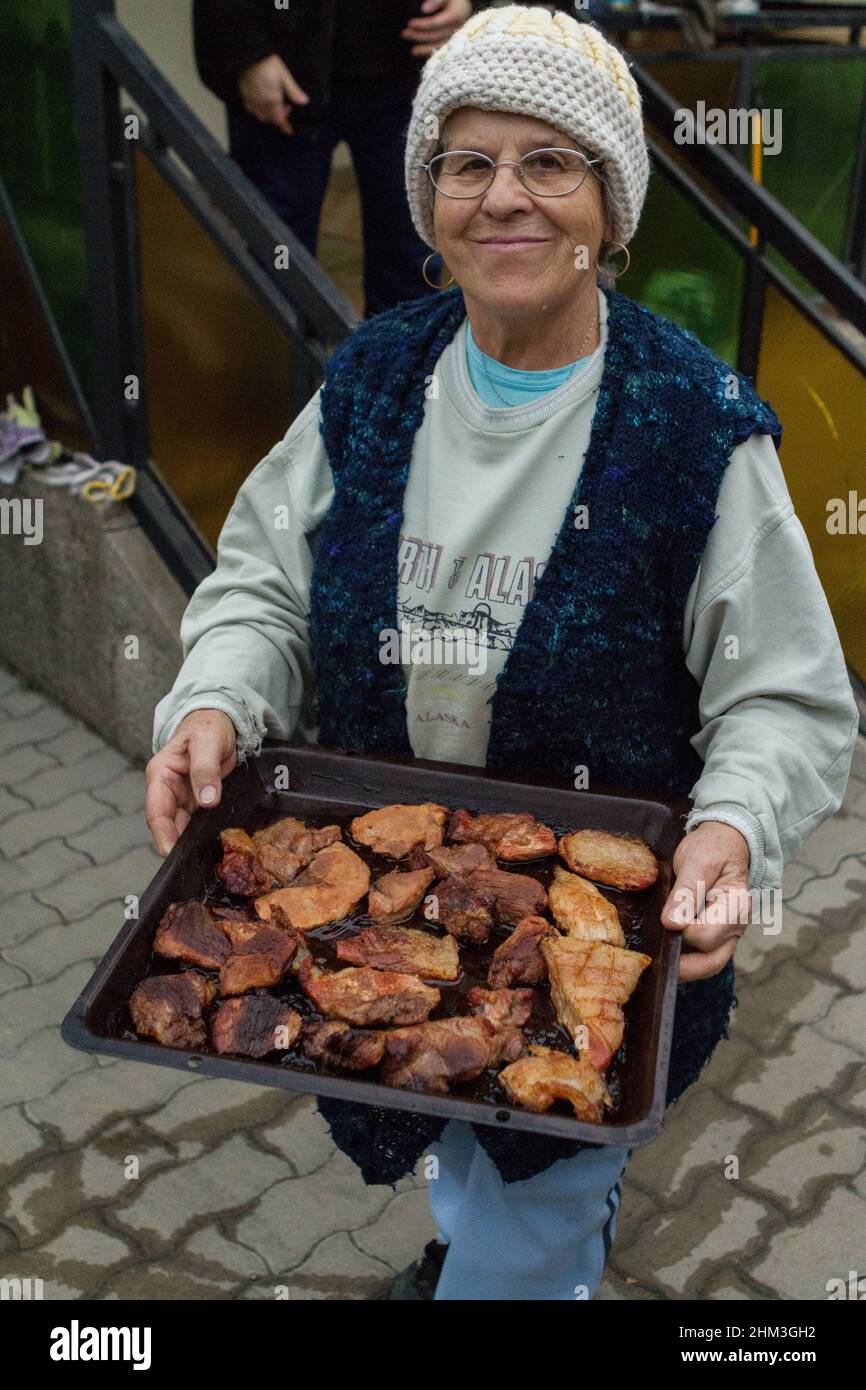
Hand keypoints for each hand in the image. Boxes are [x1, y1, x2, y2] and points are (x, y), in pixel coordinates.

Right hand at [146, 710, 237, 856]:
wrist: (220, 721)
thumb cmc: (208, 727)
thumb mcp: (207, 743)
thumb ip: (205, 770)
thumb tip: (206, 802)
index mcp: (161, 774)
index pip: (157, 811)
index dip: (163, 835)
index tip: (171, 854)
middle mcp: (168, 789)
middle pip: (168, 824)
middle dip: (178, 845)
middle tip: (192, 865)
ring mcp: (182, 796)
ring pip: (182, 826)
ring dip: (191, 842)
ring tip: (203, 860)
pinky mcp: (197, 801)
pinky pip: (197, 821)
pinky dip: (203, 833)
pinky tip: (214, 845)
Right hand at [238, 55, 309, 135]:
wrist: (249, 55)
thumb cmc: (269, 64)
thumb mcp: (284, 76)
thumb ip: (293, 91)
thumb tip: (305, 102)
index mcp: (273, 100)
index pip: (279, 119)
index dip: (285, 126)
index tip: (289, 131)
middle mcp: (261, 104)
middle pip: (270, 118)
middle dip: (279, 118)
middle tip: (286, 108)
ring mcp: (251, 100)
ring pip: (260, 115)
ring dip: (268, 116)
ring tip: (274, 107)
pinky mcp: (244, 94)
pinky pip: (250, 109)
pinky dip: (257, 111)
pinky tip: (260, 104)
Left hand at [401, 0, 472, 56]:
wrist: (465, 7)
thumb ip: (436, 0)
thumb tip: (423, 10)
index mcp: (456, 15)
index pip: (435, 23)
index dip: (422, 24)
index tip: (409, 23)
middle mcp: (458, 28)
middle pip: (436, 35)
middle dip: (419, 35)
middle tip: (404, 33)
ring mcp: (458, 37)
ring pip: (440, 45)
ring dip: (424, 49)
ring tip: (412, 51)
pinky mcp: (456, 43)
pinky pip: (443, 50)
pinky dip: (432, 52)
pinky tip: (422, 53)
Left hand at [660, 822, 751, 981]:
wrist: (722, 841)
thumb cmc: (712, 848)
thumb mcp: (698, 861)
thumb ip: (686, 892)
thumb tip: (672, 923)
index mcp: (736, 907)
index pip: (708, 936)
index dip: (684, 932)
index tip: (664, 921)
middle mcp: (735, 927)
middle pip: (712, 962)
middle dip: (683, 967)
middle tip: (652, 962)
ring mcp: (725, 934)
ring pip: (707, 964)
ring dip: (682, 967)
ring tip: (654, 961)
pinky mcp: (713, 935)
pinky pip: (700, 955)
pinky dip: (682, 958)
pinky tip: (661, 952)